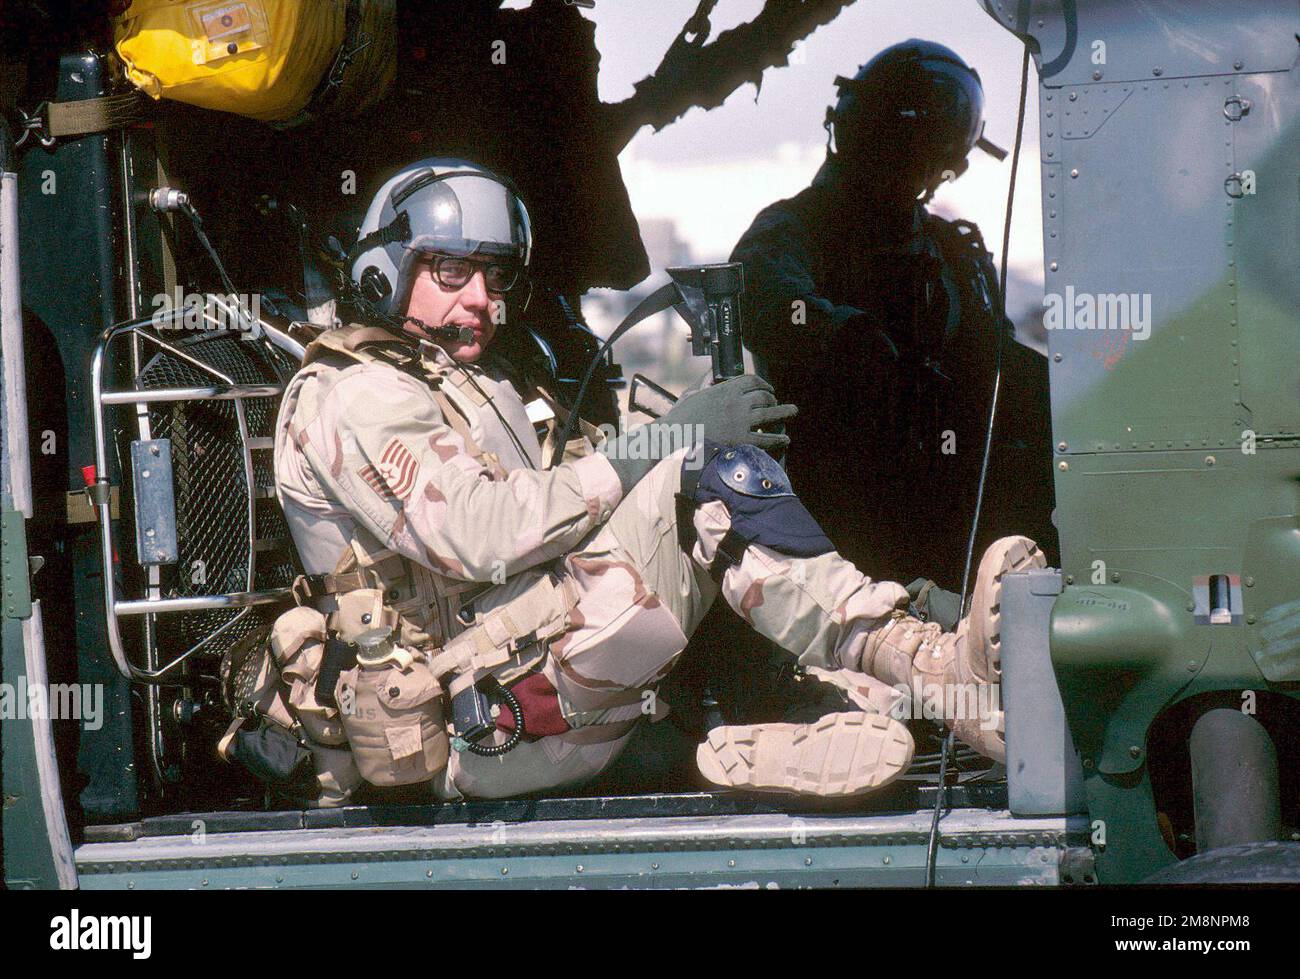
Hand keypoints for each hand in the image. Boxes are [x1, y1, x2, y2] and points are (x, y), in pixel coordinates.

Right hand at [660, 374, 795, 453]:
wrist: (676, 434)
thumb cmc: (681, 415)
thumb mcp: (692, 392)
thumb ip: (705, 382)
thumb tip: (711, 373)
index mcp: (725, 389)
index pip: (752, 381)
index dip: (763, 383)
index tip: (767, 388)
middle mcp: (736, 402)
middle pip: (763, 396)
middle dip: (772, 398)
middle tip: (776, 402)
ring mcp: (740, 420)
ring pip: (769, 414)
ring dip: (783, 412)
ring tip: (793, 411)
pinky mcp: (740, 439)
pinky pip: (764, 439)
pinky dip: (777, 439)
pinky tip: (786, 439)